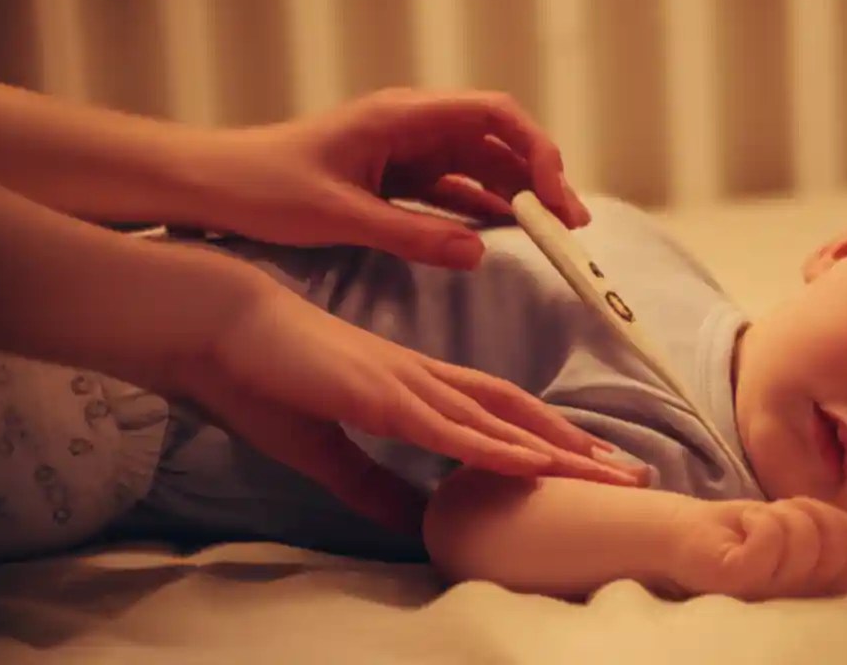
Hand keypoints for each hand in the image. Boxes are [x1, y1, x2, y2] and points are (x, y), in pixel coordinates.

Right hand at [176, 277, 642, 530]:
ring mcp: (404, 383)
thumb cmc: (264, 378)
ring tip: (608, 473)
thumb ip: (368, 481)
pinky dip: (496, 447)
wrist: (215, 326)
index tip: (593, 463)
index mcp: (413, 384)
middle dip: (576, 446)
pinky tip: (536, 463)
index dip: (548, 437)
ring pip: (498, 420)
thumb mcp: (324, 446)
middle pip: (518, 413)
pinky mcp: (376, 394)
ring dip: (556, 450)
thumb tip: (408, 520)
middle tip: (631, 472)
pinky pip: (449, 427)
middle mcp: (422, 378)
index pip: (498, 412)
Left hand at [182, 88, 591, 267]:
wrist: (212, 184)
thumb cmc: (263, 186)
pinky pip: (452, 191)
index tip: (556, 197)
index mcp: (402, 115)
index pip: (493, 116)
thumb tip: (479, 253)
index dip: (536, 151)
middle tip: (572, 226)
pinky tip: (505, 236)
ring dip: (517, 198)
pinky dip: (482, 211)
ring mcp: (406, 151)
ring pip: (480, 167)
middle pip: (497, 142)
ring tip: (553, 235)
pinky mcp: (395, 178)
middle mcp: (412, 126)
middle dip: (540, 180)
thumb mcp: (339, 215)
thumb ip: (410, 234)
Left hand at [665, 498, 846, 599]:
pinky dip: (761, 519)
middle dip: (810, 513)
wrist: (673, 534)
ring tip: (754, 523)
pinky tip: (744, 525)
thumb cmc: (732, 530)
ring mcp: (768, 590)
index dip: (832, 516)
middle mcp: (796, 593)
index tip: (797, 512)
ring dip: (780, 514)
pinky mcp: (740, 580)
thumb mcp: (787, 524)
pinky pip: (772, 541)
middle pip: (838, 544)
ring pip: (806, 539)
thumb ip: (821, 530)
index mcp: (812, 579)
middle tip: (775, 516)